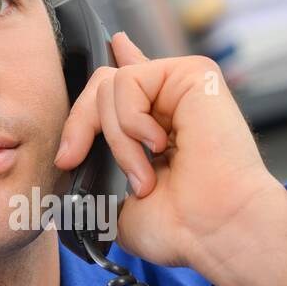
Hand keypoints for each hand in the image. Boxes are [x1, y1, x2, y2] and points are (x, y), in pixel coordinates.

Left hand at [54, 33, 286, 285]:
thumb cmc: (178, 227)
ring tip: (144, 176)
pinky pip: (127, 81)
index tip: (109, 53)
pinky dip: (130, 121)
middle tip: (72, 160)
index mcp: (158, 126)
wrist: (214, 232)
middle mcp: (172, 101)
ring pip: (109, 85)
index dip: (112, 68)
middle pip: (102, 84)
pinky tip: (160, 147)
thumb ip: (96, 161)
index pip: (128, 82)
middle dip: (79, 124)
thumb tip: (75, 143)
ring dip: (117, 139)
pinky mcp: (194, 73)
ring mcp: (182, 85)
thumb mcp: (114, 199)